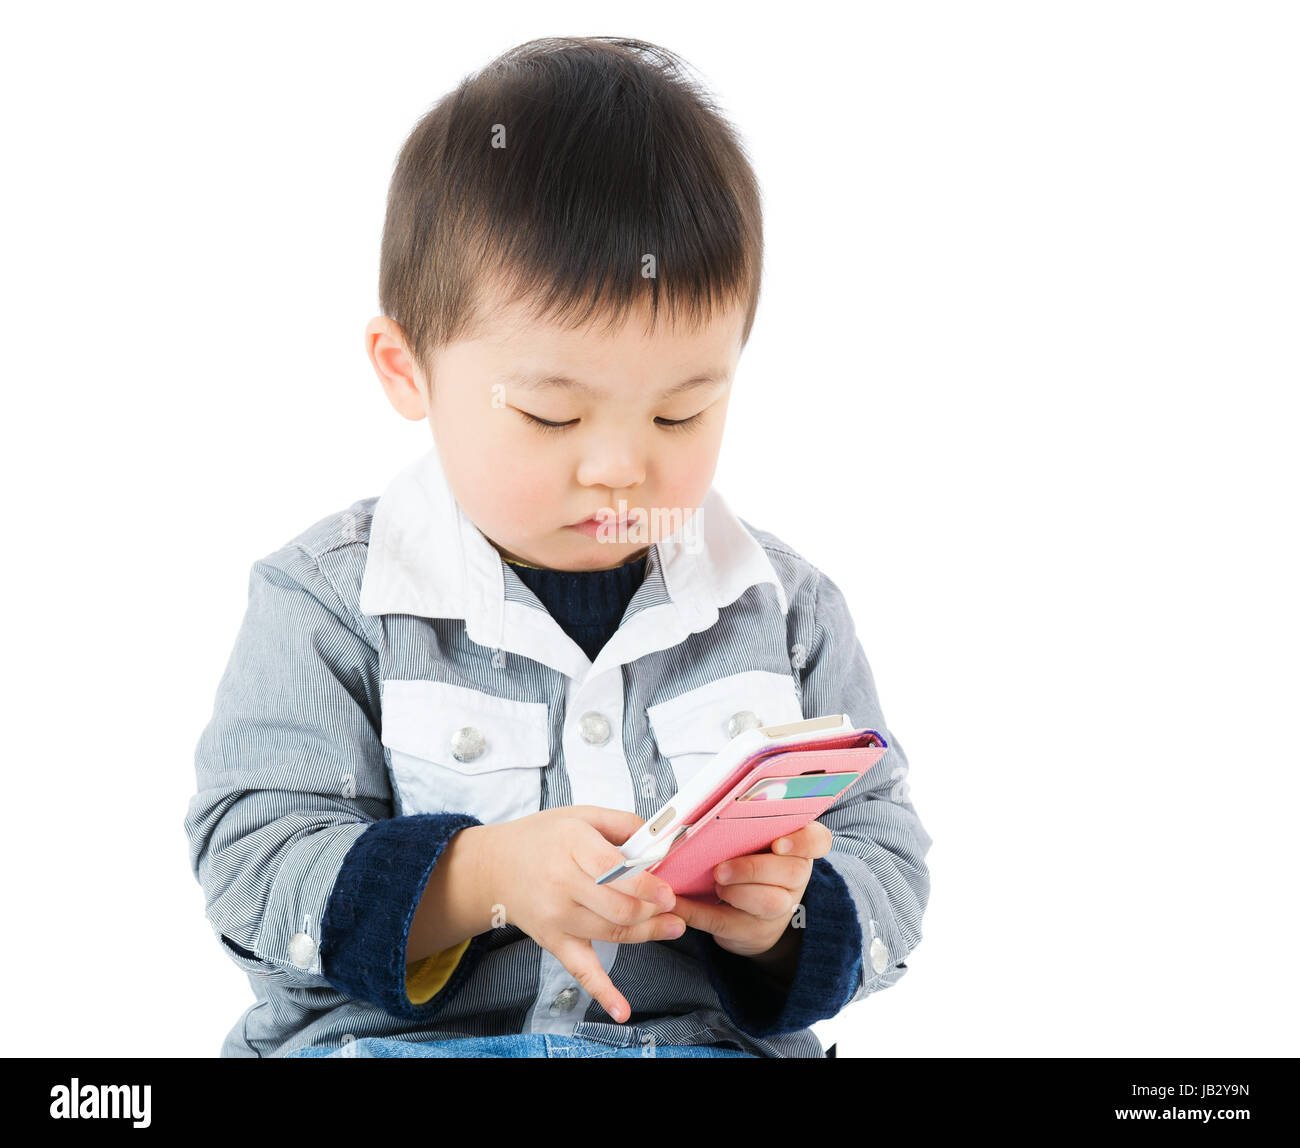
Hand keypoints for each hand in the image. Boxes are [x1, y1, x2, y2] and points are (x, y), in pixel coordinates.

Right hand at [476, 806, 684, 1024]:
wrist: (496, 868)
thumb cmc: (542, 838)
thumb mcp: (581, 814)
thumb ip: (623, 823)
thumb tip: (659, 841)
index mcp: (571, 845)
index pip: (612, 870)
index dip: (645, 884)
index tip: (668, 891)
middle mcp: (561, 883)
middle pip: (617, 906)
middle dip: (653, 910)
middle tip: (674, 906)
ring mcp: (557, 917)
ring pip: (611, 932)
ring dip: (647, 933)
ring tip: (672, 927)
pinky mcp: (554, 941)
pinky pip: (580, 970)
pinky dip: (603, 992)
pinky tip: (622, 1009)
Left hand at [668, 821, 832, 959]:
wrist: (751, 916)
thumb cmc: (748, 862)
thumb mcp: (755, 841)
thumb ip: (745, 824)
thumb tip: (708, 803)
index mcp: (797, 848)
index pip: (817, 841)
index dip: (803, 842)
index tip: (779, 843)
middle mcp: (795, 879)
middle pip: (791, 872)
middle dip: (754, 869)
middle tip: (721, 869)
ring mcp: (779, 909)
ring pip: (768, 902)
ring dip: (736, 892)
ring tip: (715, 884)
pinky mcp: (752, 932)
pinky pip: (725, 923)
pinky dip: (697, 912)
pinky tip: (677, 903)